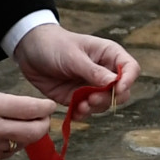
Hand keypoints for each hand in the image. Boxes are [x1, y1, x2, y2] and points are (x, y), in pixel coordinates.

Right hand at [0, 84, 53, 159]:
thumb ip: (7, 104)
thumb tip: (32, 112)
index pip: (30, 109)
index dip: (45, 108)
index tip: (49, 106)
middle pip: (32, 132)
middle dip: (43, 125)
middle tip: (43, 119)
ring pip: (20, 145)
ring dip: (26, 136)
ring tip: (22, 126)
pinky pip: (5, 154)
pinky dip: (11, 146)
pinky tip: (7, 137)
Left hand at [13, 22, 138, 113]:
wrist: (28, 49)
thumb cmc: (53, 44)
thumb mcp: (73, 56)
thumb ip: (93, 71)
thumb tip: (115, 83)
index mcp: (108, 55)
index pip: (131, 69)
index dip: (128, 80)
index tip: (117, 88)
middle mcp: (103, 72)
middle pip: (121, 92)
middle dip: (108, 98)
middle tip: (92, 99)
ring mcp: (91, 86)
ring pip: (104, 104)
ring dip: (94, 108)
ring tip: (80, 106)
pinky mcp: (77, 97)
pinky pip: (86, 111)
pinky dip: (82, 114)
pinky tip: (74, 112)